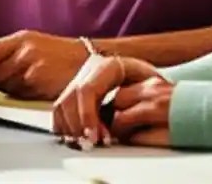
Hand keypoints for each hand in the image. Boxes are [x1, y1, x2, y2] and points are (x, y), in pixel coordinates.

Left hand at [0, 30, 88, 100]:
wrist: (88, 61)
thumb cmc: (60, 55)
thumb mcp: (34, 44)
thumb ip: (9, 54)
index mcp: (22, 38)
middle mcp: (25, 51)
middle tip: (8, 80)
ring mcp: (32, 68)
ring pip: (5, 86)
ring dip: (10, 89)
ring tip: (29, 81)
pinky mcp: (39, 85)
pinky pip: (20, 96)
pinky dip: (23, 97)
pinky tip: (36, 89)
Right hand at [52, 54, 169, 147]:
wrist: (141, 75)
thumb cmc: (149, 82)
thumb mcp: (151, 83)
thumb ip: (139, 99)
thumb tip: (131, 116)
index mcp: (107, 66)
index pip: (87, 90)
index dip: (87, 115)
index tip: (94, 137)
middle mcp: (88, 71)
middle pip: (70, 99)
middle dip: (78, 126)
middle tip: (91, 145)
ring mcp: (79, 81)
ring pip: (62, 105)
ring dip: (70, 129)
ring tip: (87, 144)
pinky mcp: (73, 93)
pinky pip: (60, 111)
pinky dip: (64, 128)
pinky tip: (77, 139)